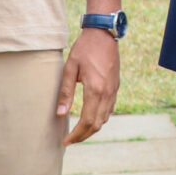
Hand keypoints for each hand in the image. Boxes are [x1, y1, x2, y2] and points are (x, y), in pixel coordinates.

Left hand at [57, 28, 119, 144]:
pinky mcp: (115, 86)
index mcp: (95, 90)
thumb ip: (66, 92)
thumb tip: (60, 113)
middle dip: (84, 135)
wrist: (104, 33)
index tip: (66, 141)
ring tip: (79, 132)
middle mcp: (107, 93)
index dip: (77, 134)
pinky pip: (109, 109)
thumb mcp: (70, 68)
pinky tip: (90, 117)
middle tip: (71, 140)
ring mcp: (113, 90)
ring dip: (93, 128)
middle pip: (97, 124)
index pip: (87, 121)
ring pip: (105, 118)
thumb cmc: (84, 48)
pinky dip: (100, 118)